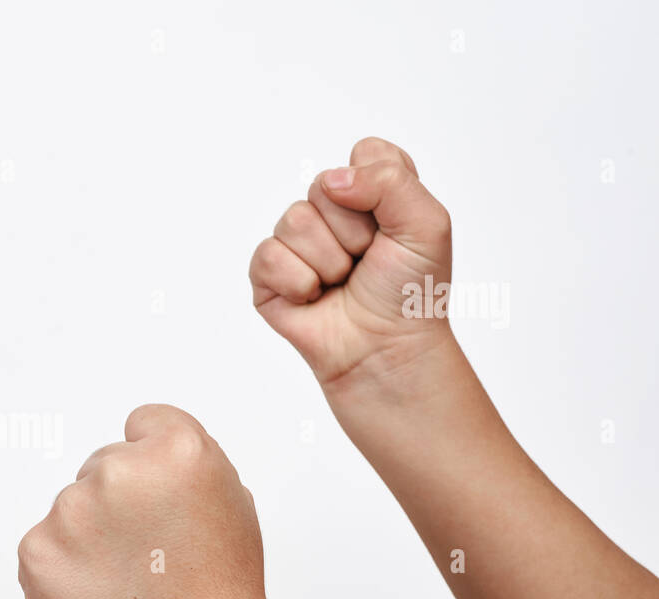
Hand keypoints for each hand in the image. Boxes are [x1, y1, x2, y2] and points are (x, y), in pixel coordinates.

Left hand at [17, 404, 276, 598]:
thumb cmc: (221, 590)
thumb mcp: (232, 501)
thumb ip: (184, 463)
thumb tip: (144, 448)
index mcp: (178, 449)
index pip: (145, 422)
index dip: (157, 462)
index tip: (164, 495)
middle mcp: (117, 470)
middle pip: (104, 465)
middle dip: (120, 502)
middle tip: (152, 555)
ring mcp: (70, 511)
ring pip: (73, 508)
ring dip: (90, 537)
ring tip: (131, 583)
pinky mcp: (36, 551)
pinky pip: (45, 546)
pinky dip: (64, 570)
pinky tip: (101, 598)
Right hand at [248, 137, 452, 387]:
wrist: (385, 349)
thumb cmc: (409, 293)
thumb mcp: (427, 225)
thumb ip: (390, 180)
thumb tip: (331, 181)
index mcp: (373, 192)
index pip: (365, 154)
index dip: (379, 189)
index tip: (393, 227)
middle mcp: (331, 211)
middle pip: (322, 185)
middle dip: (351, 231)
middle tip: (365, 263)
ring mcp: (296, 242)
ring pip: (293, 220)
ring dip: (327, 262)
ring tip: (341, 283)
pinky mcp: (268, 273)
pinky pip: (268, 255)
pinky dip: (299, 283)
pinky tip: (314, 298)